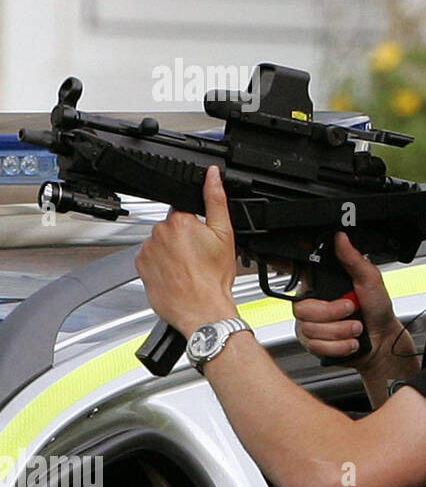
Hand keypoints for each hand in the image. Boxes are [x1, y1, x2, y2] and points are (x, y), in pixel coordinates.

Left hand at [135, 165, 238, 336]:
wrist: (202, 311)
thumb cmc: (214, 279)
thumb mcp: (225, 235)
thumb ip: (216, 200)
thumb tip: (213, 175)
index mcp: (179, 220)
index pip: (184, 209)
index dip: (196, 223)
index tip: (203, 239)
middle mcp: (158, 232)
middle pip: (172, 226)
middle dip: (184, 237)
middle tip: (199, 256)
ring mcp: (147, 250)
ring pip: (161, 242)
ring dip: (172, 251)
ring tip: (188, 268)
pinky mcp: (140, 266)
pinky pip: (151, 258)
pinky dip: (162, 264)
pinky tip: (176, 274)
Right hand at [293, 231, 400, 366]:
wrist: (382, 340)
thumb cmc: (377, 308)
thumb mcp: (370, 280)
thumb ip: (353, 259)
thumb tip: (341, 237)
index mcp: (321, 284)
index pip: (293, 272)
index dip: (281, 266)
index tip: (277, 263)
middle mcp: (311, 303)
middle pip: (302, 309)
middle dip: (333, 313)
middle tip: (351, 309)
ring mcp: (310, 324)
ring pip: (311, 329)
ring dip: (341, 331)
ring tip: (355, 326)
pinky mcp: (313, 344)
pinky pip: (316, 346)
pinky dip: (339, 345)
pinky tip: (349, 340)